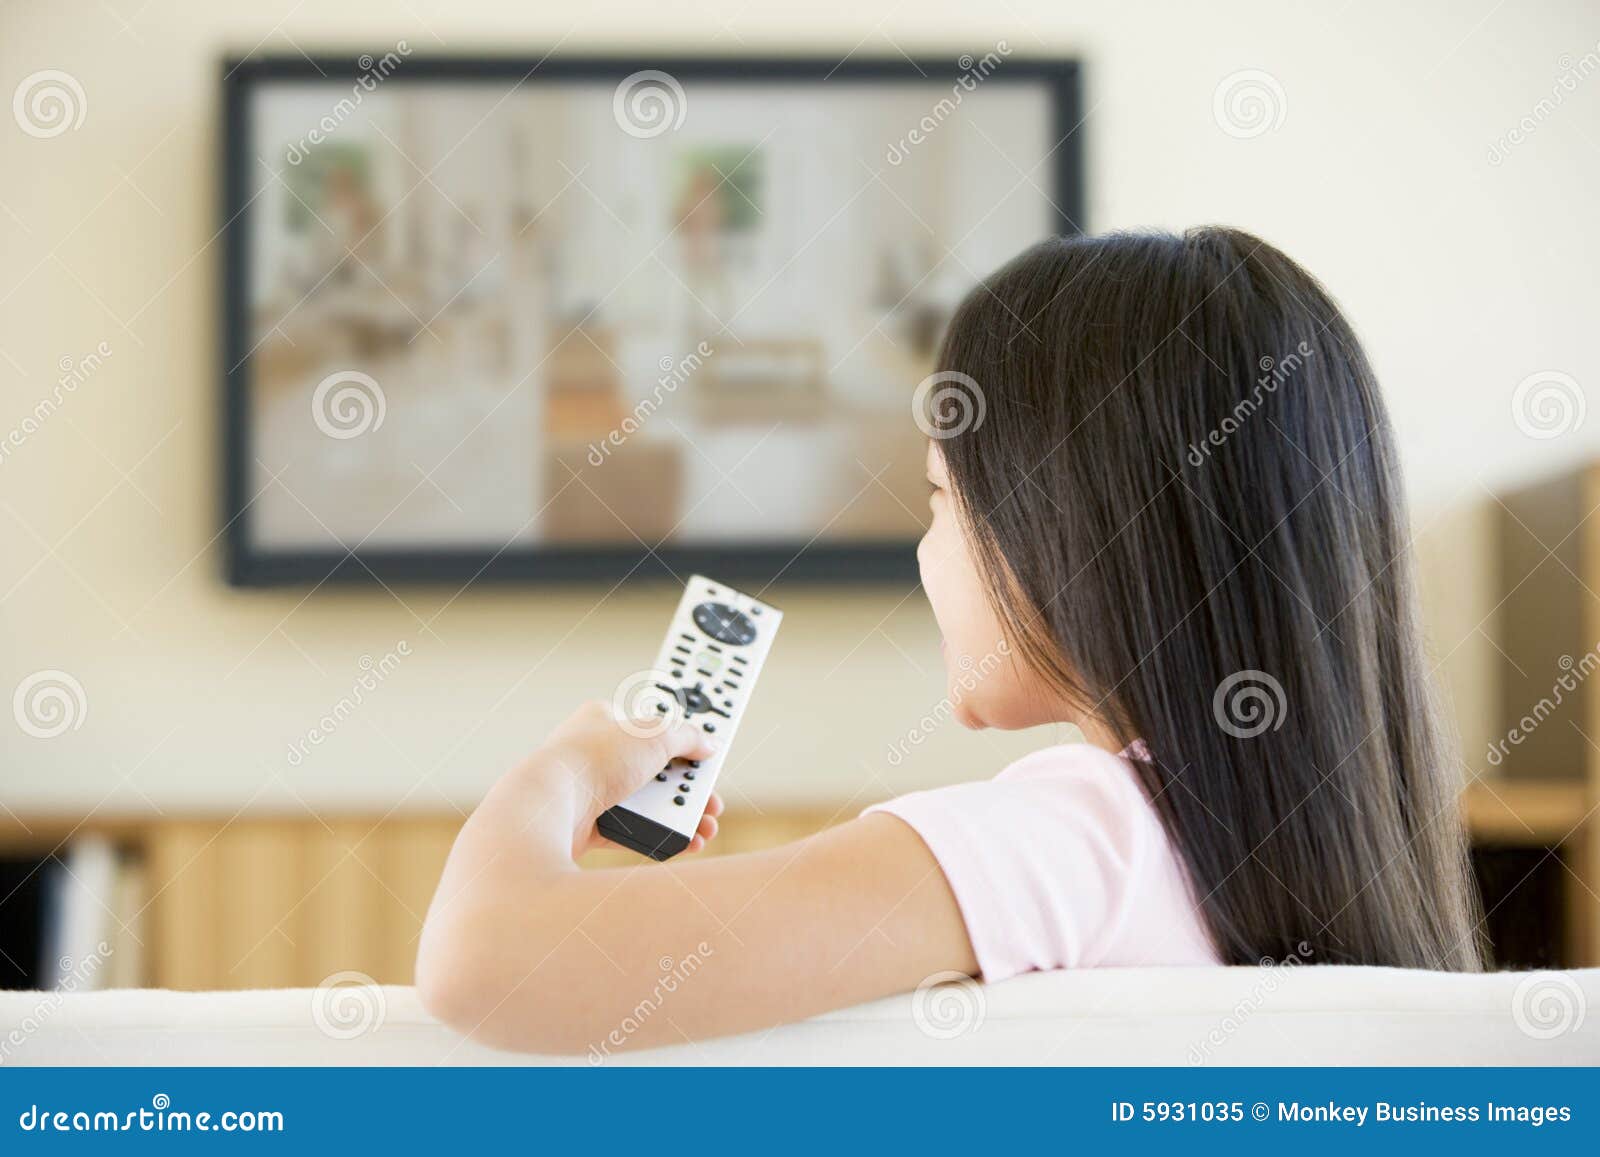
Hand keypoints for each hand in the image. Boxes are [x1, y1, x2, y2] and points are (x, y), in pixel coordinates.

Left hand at [535, 700, 722, 857]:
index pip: (652, 727)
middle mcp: (597, 756)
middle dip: (689, 788)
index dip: (683, 741)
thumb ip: (688, 736)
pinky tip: (685, 841)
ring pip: (648, 804)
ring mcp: (592, 792)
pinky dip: (661, 837)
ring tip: (705, 827)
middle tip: (712, 800)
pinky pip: (635, 831)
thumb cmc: (590, 760)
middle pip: (656, 770)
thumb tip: (707, 743)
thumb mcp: (654, 735)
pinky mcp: (589, 827)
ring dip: (681, 815)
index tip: (707, 753)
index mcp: (604, 722)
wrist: (547, 807)